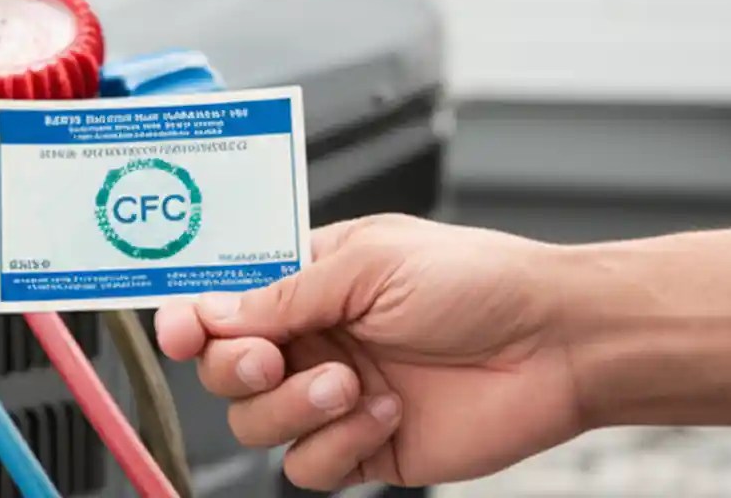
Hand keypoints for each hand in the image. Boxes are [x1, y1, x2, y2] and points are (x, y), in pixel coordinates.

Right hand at [154, 213, 582, 489]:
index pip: (222, 300)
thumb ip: (285, 293)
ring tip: (349, 383)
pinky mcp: (362, 447)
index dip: (188, 316)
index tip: (177, 329)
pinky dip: (337, 444)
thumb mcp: (370, 264)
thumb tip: (213, 310)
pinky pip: (307, 466)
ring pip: (255, 422)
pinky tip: (386, 413)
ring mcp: (333, 395)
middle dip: (233, 366)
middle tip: (267, 358)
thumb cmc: (476, 280)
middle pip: (222, 367)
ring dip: (292, 406)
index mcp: (308, 280)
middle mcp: (313, 338)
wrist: (553, 344)